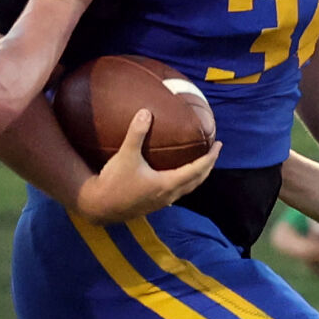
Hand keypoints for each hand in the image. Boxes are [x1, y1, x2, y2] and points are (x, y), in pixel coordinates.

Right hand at [75, 110, 220, 224]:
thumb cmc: (114, 182)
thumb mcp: (126, 155)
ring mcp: (161, 202)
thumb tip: (146, 112)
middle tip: (214, 152)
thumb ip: (136, 133)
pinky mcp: (152, 205)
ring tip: (200, 163)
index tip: (218, 145)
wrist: (99, 207)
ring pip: (187, 188)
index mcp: (167, 183)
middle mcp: (168, 195)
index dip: (210, 157)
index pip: (197, 170)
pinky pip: (175, 192)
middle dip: (208, 166)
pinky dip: (183, 182)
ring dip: (196, 176)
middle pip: (197, 181)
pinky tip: (176, 176)